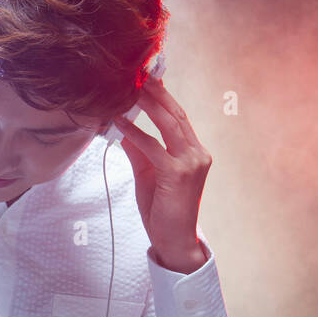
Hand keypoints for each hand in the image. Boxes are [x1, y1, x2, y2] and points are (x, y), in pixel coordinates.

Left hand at [113, 73, 210, 273]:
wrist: (174, 241)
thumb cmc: (163, 210)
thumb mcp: (148, 175)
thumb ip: (139, 151)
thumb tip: (123, 128)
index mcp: (195, 152)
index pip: (178, 117)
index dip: (163, 96)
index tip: (148, 79)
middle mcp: (197, 154)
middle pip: (175, 114)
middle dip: (156, 93)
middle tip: (138, 75)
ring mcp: (191, 163)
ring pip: (168, 124)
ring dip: (147, 105)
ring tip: (129, 90)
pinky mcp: (178, 174)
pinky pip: (153, 147)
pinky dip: (135, 133)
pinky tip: (119, 123)